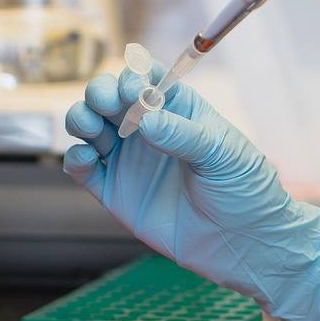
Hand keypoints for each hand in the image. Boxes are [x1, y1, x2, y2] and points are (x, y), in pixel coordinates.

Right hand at [62, 65, 319, 320]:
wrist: (244, 244)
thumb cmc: (244, 189)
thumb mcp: (223, 154)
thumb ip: (183, 135)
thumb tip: (146, 119)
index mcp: (177, 109)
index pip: (145, 78)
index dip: (132, 76)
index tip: (131, 88)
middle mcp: (148, 129)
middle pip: (109, 97)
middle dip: (99, 92)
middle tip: (104, 104)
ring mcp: (129, 160)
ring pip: (89, 127)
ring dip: (81, 119)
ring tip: (91, 129)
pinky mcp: (115, 192)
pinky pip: (83, 168)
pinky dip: (75, 158)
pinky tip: (87, 158)